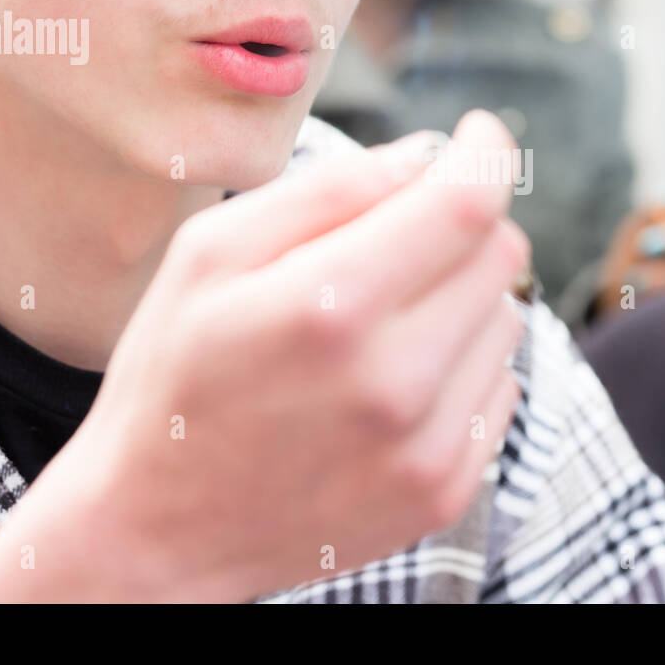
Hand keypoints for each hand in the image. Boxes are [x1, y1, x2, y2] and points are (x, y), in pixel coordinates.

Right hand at [0, 110, 530, 602]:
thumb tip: (429, 154)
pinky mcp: (444, 492)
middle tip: (408, 230)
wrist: (158, 531)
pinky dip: (462, 365)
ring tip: (383, 320)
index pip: (467, 203)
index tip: (477, 133)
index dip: (485, 152)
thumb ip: (327, 189)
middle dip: (466, 219)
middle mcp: (393, 383)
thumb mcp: (211, 254)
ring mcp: (425, 447)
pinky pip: (500, 389)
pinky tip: (394, 380)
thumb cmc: (175, 374)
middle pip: (499, 255)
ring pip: (506, 319)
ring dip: (462, 296)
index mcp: (329, 306)